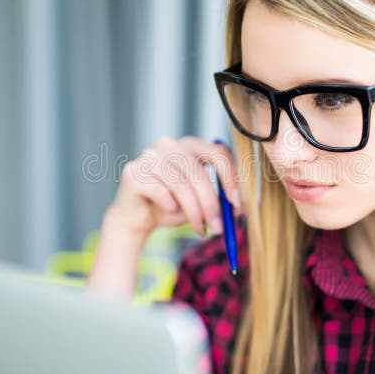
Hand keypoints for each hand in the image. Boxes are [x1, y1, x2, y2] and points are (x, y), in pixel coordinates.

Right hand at [106, 136, 241, 245]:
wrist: (139, 218)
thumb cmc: (174, 206)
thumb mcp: (202, 203)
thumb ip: (222, 200)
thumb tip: (241, 207)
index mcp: (190, 146)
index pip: (218, 152)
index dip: (230, 178)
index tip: (236, 203)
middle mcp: (169, 145)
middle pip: (198, 172)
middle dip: (211, 203)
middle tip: (218, 227)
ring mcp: (149, 156)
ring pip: (180, 184)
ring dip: (194, 211)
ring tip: (199, 228)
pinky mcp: (133, 172)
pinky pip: (159, 190)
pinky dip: (169, 205)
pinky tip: (170, 211)